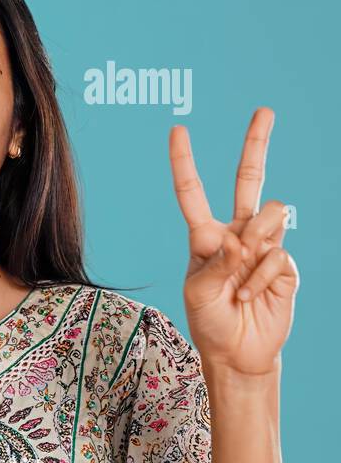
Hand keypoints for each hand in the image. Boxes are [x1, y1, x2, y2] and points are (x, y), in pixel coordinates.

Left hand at [168, 106, 297, 378]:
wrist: (237, 352)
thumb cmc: (208, 321)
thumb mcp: (198, 292)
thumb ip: (216, 264)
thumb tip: (240, 241)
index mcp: (205, 236)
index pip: (193, 192)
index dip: (184, 162)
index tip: (177, 129)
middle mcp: (236, 233)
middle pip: (250, 180)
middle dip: (257, 144)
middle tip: (264, 110)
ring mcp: (263, 246)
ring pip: (270, 214)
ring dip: (255, 243)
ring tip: (241, 279)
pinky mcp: (285, 264)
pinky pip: (277, 255)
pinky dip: (260, 278)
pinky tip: (251, 297)